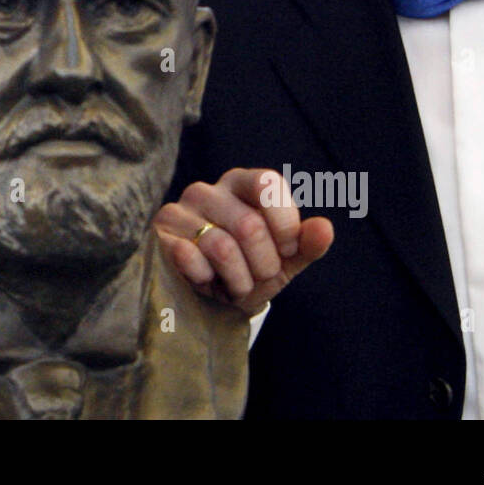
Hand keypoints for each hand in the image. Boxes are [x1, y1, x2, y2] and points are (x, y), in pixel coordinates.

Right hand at [154, 168, 333, 316]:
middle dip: (263, 265)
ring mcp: (178, 212)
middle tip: (256, 276)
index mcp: (241, 183)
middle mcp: (207, 190)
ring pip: (222, 248)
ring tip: (232, 283)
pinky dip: (207, 280)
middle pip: (249, 225)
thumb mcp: (284, 260)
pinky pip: (191, 260)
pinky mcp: (158, 237)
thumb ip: (306, 244)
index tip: (286, 250)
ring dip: (237, 280)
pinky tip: (204, 280)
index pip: (268, 184)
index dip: (284, 225)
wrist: (207, 301)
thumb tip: (324, 228)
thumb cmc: (249, 269)